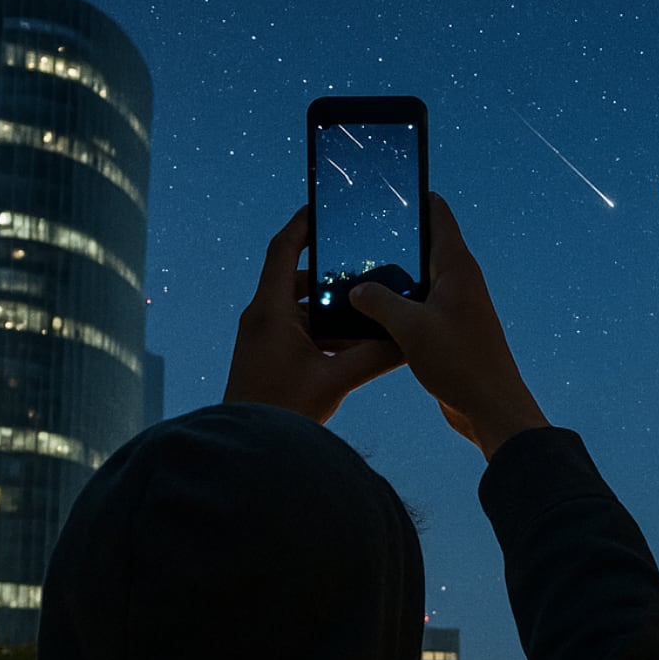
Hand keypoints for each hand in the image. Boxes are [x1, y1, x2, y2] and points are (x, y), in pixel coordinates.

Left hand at [223, 206, 402, 422]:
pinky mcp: (270, 357)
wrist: (248, 452)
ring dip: (334, 308)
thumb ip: (376, 356)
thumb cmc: (283, 410)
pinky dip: (326, 330)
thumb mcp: (336, 379)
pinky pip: (301, 331)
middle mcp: (263, 318)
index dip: (303, 224)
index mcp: (271, 310)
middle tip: (367, 266)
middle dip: (335, 274)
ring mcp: (265, 338)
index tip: (324, 207)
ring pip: (303, 309)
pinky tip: (356, 343)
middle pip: (299, 279)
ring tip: (371, 307)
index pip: (283, 249)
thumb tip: (411, 339)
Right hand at [349, 193, 548, 459]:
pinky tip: (370, 313)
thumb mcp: (410, 328)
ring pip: (419, 278)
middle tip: (355, 231)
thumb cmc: (459, 363)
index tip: (388, 184)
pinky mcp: (450, 329)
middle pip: (424, 244)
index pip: (438, 214)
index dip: (414, 196)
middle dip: (394, 237)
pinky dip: (398, 304)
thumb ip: (379, 301)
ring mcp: (456, 305)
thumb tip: (356, 289)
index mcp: (457, 267)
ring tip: (354, 271)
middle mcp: (460, 280)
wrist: (490, 408)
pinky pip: (419, 305)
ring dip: (392, 275)